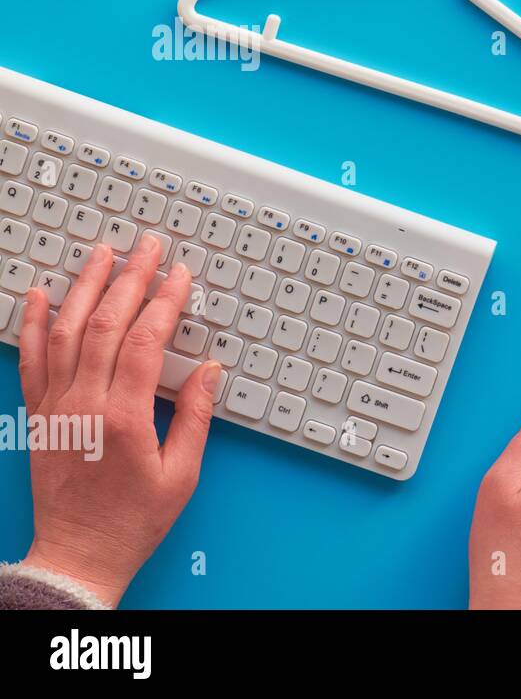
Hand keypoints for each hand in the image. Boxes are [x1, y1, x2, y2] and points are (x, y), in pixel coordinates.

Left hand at [16, 238, 220, 606]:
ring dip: (85, 287)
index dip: (165, 301)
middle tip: (148, 246)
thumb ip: (194, 416)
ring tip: (102, 253)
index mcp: (125, 417)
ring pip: (66, 331)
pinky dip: (34, 323)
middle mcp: (85, 404)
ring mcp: (56, 406)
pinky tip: (42, 295)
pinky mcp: (38, 414)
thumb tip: (208, 369)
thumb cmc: (134, 520)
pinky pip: (31, 359)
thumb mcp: (182, 473)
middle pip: (106, 324)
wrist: (79, 554)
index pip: (145, 340)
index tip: (180, 275)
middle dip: (130, 278)